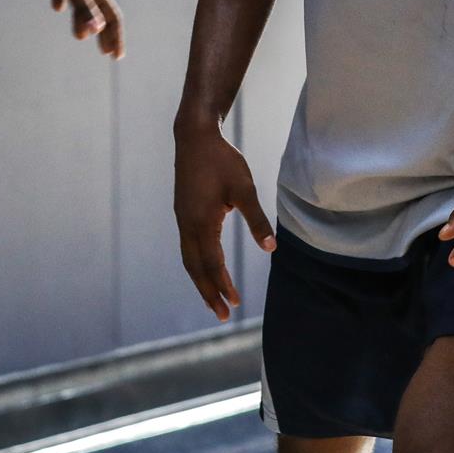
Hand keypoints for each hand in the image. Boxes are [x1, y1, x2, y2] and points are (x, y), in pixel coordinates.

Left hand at [36, 0, 125, 57]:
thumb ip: (84, 8)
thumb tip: (97, 30)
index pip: (112, 19)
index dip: (115, 38)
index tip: (116, 56)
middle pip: (103, 14)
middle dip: (105, 34)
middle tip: (106, 53)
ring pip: (86, 6)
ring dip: (87, 22)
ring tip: (82, 35)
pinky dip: (65, 2)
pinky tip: (57, 6)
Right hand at [173, 126, 275, 321]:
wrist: (194, 137)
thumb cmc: (222, 161)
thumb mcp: (244, 189)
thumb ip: (256, 219)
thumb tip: (271, 248)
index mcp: (201, 222)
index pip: (211, 263)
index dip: (222, 285)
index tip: (234, 304)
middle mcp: (187, 225)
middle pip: (195, 268)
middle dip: (208, 292)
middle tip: (222, 315)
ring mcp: (182, 219)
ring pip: (189, 259)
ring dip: (201, 280)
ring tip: (213, 297)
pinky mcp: (183, 212)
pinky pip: (187, 246)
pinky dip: (196, 264)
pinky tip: (207, 267)